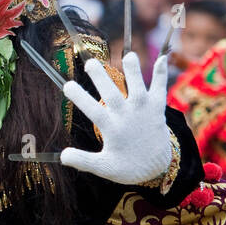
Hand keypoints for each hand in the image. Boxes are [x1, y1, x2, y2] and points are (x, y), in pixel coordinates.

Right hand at [60, 52, 172, 185]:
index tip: (67, 85)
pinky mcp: (157, 108)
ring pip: (138, 88)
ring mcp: (143, 111)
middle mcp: (128, 117)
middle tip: (90, 63)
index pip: (93, 111)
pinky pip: (160, 89)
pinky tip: (163, 58)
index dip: (80, 97)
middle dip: (101, 78)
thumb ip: (83, 160)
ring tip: (129, 55)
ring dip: (135, 72)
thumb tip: (62, 156)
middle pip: (113, 94)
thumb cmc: (127, 167)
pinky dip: (161, 75)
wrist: (158, 168)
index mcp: (113, 130)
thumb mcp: (104, 167)